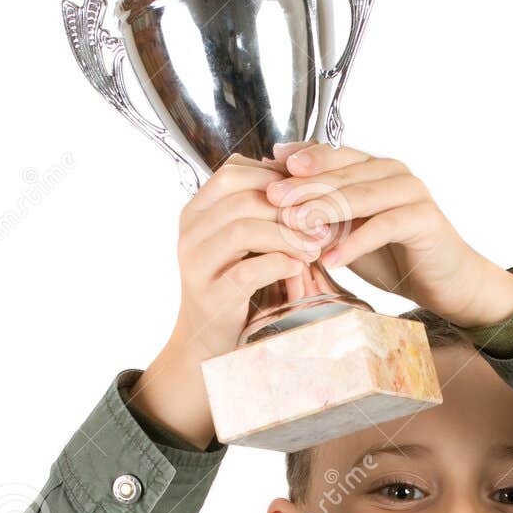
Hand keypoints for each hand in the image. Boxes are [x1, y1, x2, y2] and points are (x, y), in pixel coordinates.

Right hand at [128, 153, 324, 447]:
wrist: (207, 341)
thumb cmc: (233, 287)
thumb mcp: (242, 243)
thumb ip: (259, 212)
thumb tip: (299, 177)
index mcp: (196, 211)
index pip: (233, 171)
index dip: (276, 176)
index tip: (310, 191)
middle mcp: (190, 232)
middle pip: (241, 197)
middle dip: (288, 206)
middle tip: (322, 219)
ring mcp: (196, 264)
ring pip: (242, 230)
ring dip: (286, 234)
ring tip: (315, 246)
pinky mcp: (211, 296)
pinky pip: (247, 272)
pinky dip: (278, 265)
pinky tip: (300, 266)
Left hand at [265, 141, 512, 329]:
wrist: (444, 282)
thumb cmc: (394, 257)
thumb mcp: (349, 232)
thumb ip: (323, 214)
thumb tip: (275, 201)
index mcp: (372, 167)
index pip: (331, 155)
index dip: (299, 160)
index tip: (266, 168)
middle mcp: (392, 171)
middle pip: (341, 172)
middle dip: (304, 185)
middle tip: (272, 197)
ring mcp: (410, 191)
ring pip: (360, 195)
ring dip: (324, 210)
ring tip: (294, 225)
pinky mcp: (424, 218)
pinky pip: (383, 227)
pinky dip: (355, 244)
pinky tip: (331, 259)